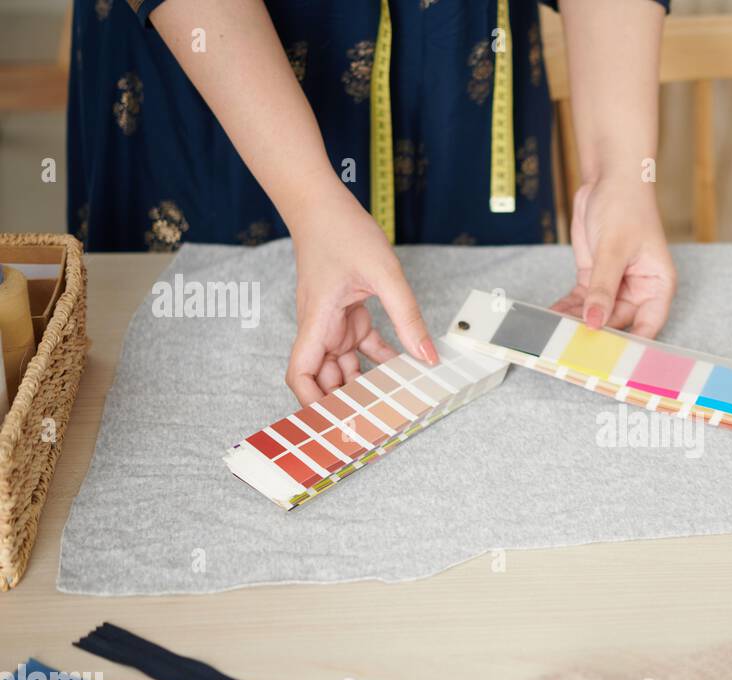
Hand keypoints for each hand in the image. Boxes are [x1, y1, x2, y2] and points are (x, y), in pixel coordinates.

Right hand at [285, 186, 437, 404]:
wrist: (321, 203)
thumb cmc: (341, 230)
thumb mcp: (384, 274)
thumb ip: (407, 317)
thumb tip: (427, 356)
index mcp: (318, 321)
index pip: (301, 373)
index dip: (312, 402)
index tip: (335, 420)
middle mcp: (321, 327)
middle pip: (325, 377)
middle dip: (345, 400)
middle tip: (376, 421)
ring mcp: (332, 322)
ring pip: (344, 365)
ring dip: (365, 382)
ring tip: (393, 401)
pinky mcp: (346, 313)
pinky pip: (360, 346)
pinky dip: (379, 358)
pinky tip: (403, 367)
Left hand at [552, 179, 675, 337]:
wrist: (609, 179)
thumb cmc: (626, 207)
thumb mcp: (614, 249)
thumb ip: (604, 288)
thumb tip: (596, 322)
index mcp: (657, 286)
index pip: (648, 326)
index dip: (632, 346)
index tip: (612, 362)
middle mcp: (639, 291)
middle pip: (618, 324)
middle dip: (596, 335)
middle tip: (572, 349)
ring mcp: (616, 286)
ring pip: (596, 315)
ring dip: (577, 324)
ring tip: (556, 335)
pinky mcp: (595, 278)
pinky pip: (581, 302)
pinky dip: (567, 309)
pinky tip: (551, 318)